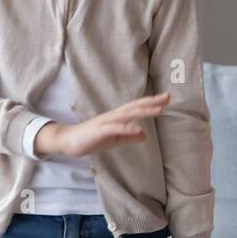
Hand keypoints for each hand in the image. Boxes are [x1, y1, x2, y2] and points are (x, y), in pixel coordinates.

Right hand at [35, 92, 169, 156]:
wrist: (68, 141)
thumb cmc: (91, 138)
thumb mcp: (114, 139)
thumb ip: (128, 137)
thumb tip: (144, 135)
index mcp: (118, 117)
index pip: (137, 107)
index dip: (151, 103)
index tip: (166, 99)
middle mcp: (113, 116)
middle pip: (135, 106)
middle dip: (152, 102)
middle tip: (168, 97)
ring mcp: (106, 122)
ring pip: (127, 114)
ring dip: (143, 111)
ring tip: (159, 109)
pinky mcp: (99, 130)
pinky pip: (115, 129)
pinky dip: (127, 128)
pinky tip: (138, 130)